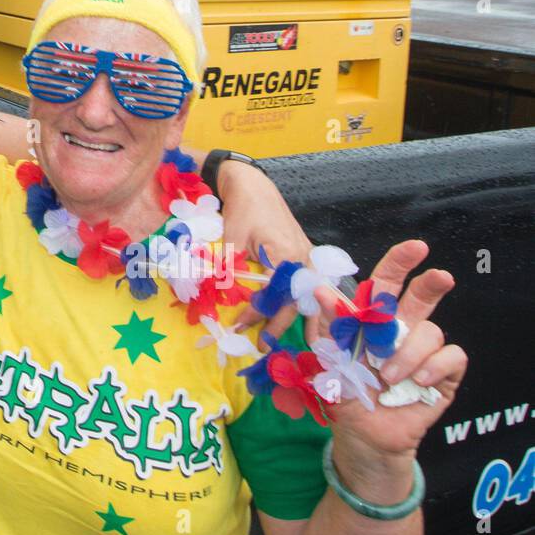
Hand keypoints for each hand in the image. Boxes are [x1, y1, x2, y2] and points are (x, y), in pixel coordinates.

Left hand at [220, 161, 313, 338]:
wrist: (255, 187)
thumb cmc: (243, 210)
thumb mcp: (232, 239)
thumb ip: (229, 267)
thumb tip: (220, 295)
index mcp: (286, 255)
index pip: (274, 295)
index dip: (257, 313)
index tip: (239, 326)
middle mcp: (303, 260)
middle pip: (294, 301)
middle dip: (279, 325)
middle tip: (263, 347)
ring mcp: (307, 258)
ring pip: (309, 296)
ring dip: (304, 321)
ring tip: (304, 345)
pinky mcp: (305, 256)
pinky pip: (310, 286)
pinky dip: (310, 305)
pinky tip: (314, 325)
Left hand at [308, 240, 466, 462]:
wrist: (362, 433)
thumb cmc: (345, 389)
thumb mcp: (329, 355)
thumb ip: (327, 323)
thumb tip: (321, 289)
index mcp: (373, 319)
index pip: (387, 283)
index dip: (401, 262)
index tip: (416, 247)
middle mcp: (402, 329)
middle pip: (422, 296)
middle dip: (432, 283)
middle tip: (441, 275)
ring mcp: (424, 351)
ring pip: (431, 331)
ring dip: (408, 353)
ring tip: (388, 376)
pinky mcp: (443, 375)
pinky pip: (451, 356)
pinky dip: (433, 366)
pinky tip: (416, 381)